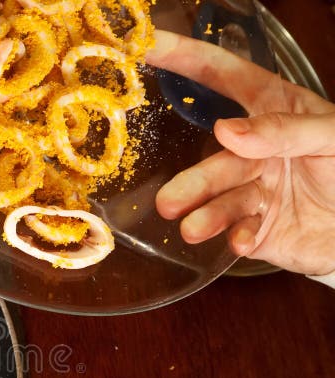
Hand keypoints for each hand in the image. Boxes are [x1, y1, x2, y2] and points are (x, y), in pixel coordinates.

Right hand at [147, 30, 334, 275]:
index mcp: (275, 113)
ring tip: (192, 229)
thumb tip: (226, 130)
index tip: (150, 47)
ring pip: (221, 202)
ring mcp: (255, 192)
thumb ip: (285, 130)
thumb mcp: (334, 137)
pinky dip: (238, 237)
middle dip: (191, 184)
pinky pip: (240, 233)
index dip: (188, 59)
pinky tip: (242, 240)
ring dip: (206, 216)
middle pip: (216, 162)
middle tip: (168, 202)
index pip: (226, 79)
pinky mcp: (258, 231)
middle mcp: (257, 152)